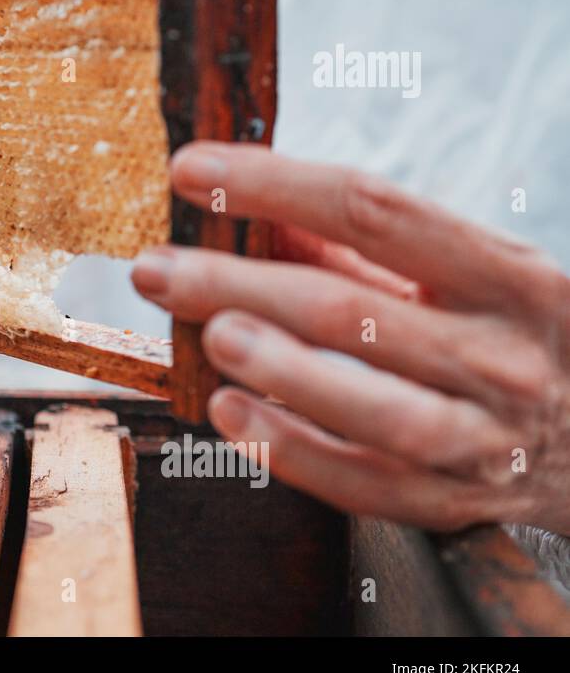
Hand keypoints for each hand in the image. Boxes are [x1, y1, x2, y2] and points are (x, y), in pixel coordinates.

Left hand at [131, 141, 569, 534]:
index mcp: (507, 272)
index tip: (192, 172)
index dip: (274, 184)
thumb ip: (362, 244)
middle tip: (157, 268)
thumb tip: (250, 208)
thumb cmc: (516, 335)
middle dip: (239, 283)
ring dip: (279, 371)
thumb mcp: (469, 274)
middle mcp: (501, 354)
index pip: (373, 210)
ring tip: (209, 335)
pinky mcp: (457, 501)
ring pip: (373, 409)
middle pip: (351, 311)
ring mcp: (484, 436)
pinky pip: (366, 484)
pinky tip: (231, 414)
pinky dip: (293, 452)